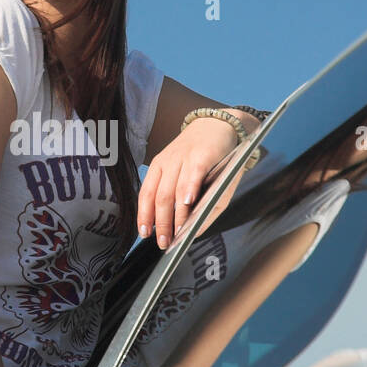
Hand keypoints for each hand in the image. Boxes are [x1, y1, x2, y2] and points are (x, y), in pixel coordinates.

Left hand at [138, 114, 255, 249]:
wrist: (222, 124)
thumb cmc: (207, 157)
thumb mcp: (193, 178)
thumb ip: (191, 205)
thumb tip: (191, 234)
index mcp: (160, 167)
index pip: (146, 194)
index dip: (144, 215)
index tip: (144, 234)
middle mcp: (168, 162)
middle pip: (160, 197)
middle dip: (161, 223)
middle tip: (164, 242)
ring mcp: (185, 158)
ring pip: (174, 191)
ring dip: (175, 215)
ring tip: (177, 233)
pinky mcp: (203, 155)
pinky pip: (193, 175)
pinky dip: (189, 190)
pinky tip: (188, 204)